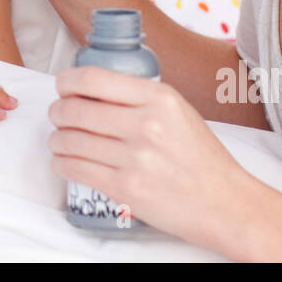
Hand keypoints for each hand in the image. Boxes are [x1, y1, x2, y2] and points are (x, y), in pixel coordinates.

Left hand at [48, 65, 250, 251]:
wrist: (225, 203)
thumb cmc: (201, 157)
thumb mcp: (178, 111)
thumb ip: (139, 98)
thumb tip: (91, 90)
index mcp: (158, 97)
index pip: (92, 78)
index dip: (66, 82)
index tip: (62, 87)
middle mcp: (145, 124)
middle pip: (75, 109)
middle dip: (57, 111)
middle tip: (58, 115)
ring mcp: (134, 158)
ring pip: (69, 140)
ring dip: (56, 139)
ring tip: (60, 140)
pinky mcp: (125, 188)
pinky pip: (75, 169)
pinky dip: (61, 163)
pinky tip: (64, 161)